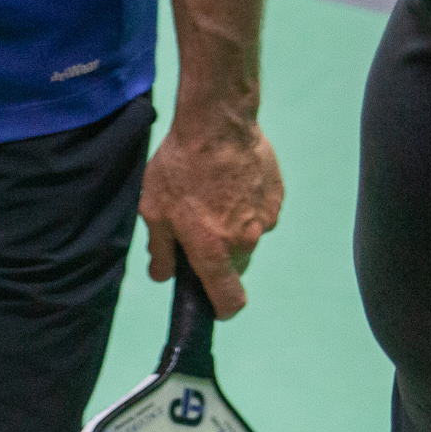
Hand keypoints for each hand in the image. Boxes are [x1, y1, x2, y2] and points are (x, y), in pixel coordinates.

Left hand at [138, 115, 281, 315]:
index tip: (212, 305)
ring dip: (233, 231)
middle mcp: (245, 241)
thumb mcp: (153, 212)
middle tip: (197, 232)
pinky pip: (261, 214)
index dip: (221, 308)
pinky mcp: (277, 196)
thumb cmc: (179, 167)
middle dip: (219, 260)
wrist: (217, 123)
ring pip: (249, 239)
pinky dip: (247, 208)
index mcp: (213, 252)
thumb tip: (162, 276)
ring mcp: (265, 218)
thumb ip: (160, 251)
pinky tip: (230, 184)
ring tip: (213, 199)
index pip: (229, 300)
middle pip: (236, 268)